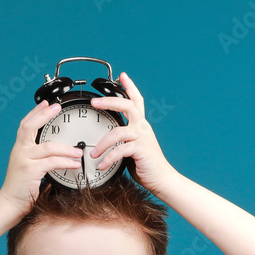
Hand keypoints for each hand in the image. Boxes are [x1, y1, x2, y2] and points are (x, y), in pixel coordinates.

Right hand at [0, 101, 83, 215]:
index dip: (36, 112)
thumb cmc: (21, 189)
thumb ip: (39, 158)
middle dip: (44, 115)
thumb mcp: (28, 168)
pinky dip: (65, 161)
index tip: (46, 103)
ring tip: (78, 151)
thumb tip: (58, 153)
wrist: (10, 204)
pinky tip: (74, 163)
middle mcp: (20, 151)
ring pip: (48, 147)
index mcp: (19, 148)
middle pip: (30, 126)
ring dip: (66, 148)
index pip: (26, 124)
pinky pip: (51, 162)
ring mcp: (23, 160)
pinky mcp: (30, 170)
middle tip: (57, 107)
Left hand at [89, 72, 176, 195]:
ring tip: (93, 152)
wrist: (161, 178)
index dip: (130, 87)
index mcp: (141, 125)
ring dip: (102, 143)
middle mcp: (142, 128)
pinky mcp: (141, 150)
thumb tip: (106, 140)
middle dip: (109, 101)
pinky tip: (101, 164)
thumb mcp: (133, 147)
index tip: (122, 76)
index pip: (137, 100)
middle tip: (94, 101)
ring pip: (118, 132)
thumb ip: (123, 140)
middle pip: (127, 105)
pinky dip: (108, 158)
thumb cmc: (146, 164)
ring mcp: (142, 138)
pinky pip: (120, 151)